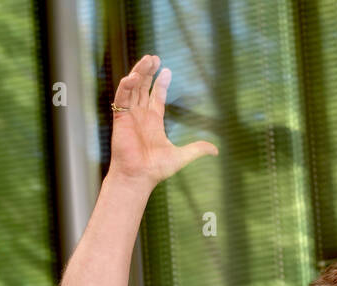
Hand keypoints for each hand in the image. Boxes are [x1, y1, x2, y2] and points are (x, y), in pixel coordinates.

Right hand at [108, 55, 217, 190]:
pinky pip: (121, 98)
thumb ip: (197, 149)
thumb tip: (216, 150)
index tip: (166, 70)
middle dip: (148, 72)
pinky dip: (125, 87)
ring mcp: (130, 116)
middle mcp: (141, 116)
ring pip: (132, 88)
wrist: (139, 177)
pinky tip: (133, 77)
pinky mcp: (120, 118)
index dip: (160, 82)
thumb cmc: (156, 169)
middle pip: (143, 87)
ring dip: (138, 73)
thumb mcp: (182, 156)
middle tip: (154, 57)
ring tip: (147, 60)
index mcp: (153, 121)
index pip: (156, 96)